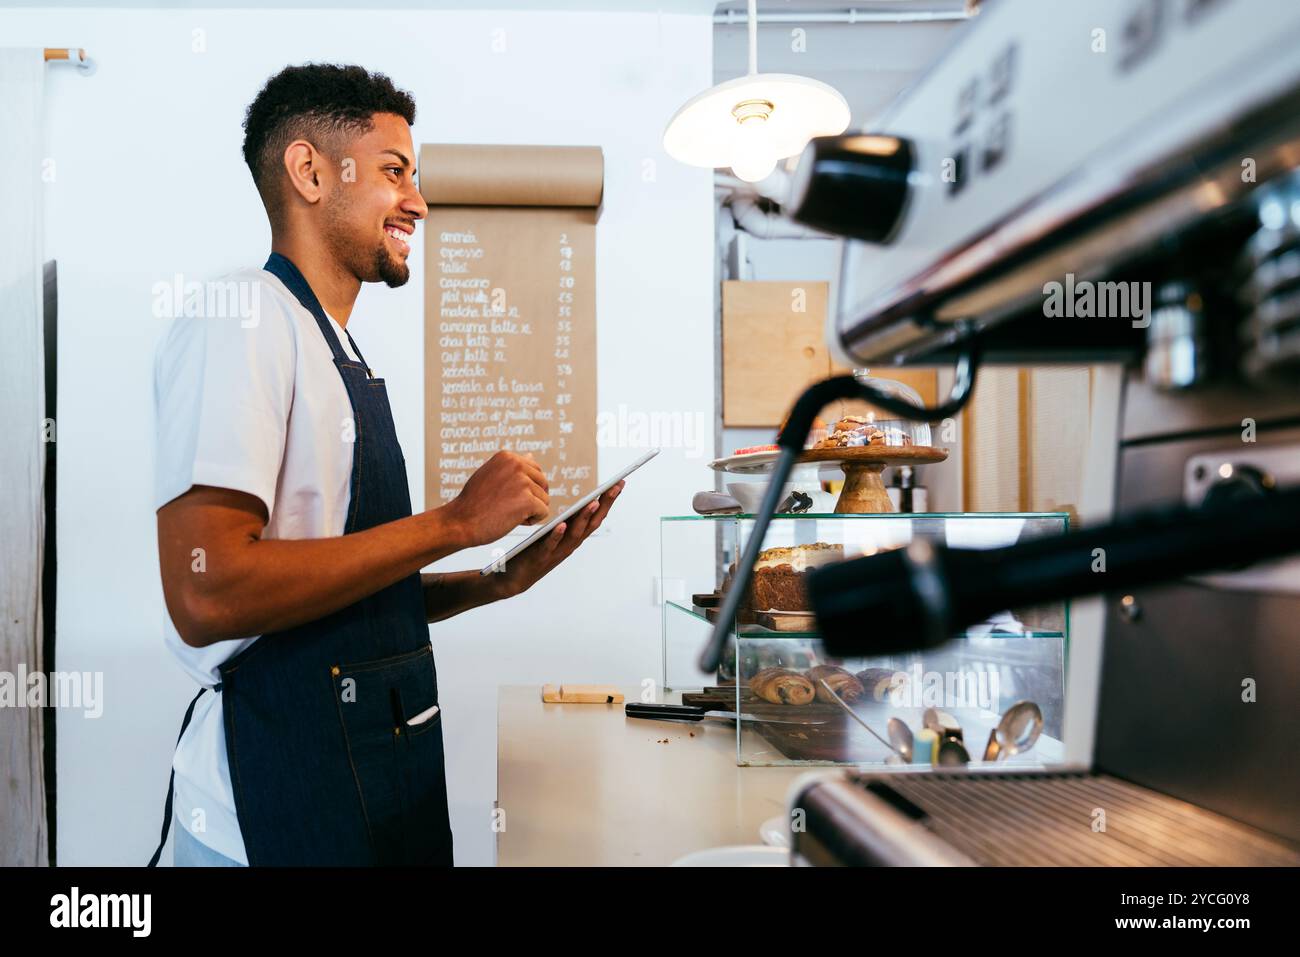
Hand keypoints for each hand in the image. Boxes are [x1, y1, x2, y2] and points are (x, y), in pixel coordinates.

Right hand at [444, 451, 549, 547]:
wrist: (460, 522)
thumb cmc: (474, 503)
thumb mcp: (491, 475)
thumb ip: (511, 467)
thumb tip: (530, 455)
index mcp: (507, 457)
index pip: (535, 470)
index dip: (525, 488)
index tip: (507, 496)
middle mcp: (516, 465)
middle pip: (543, 484)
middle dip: (531, 499)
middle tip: (507, 507)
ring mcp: (523, 482)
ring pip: (544, 499)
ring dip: (530, 511)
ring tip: (506, 513)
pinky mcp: (528, 501)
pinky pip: (544, 512)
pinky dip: (532, 521)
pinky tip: (513, 521)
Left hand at [493, 481, 623, 596]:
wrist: (515, 578)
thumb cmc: (534, 552)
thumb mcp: (552, 531)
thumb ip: (564, 517)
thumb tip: (571, 495)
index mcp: (574, 536)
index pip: (596, 516)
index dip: (608, 500)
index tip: (619, 483)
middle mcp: (571, 544)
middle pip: (593, 522)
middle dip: (605, 504)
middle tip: (615, 487)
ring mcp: (558, 552)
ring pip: (575, 533)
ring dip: (585, 517)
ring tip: (593, 501)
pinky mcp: (541, 557)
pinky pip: (551, 544)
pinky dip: (558, 535)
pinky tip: (562, 524)